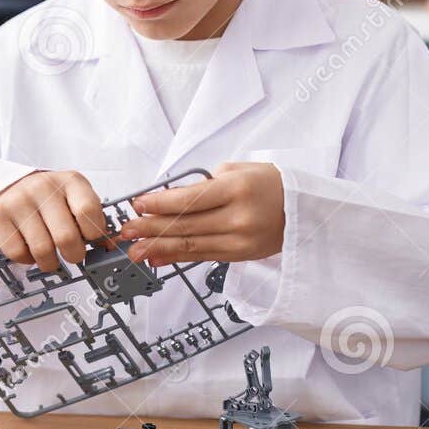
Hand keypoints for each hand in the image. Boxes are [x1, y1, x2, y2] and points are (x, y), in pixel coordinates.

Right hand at [0, 170, 108, 271]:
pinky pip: (19, 254)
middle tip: (71, 254)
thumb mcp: (75, 200)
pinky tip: (29, 247)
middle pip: (66, 237)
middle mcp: (42, 187)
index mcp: (70, 181)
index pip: (88, 211)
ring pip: (42, 251)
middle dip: (73, 254)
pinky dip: (27, 259)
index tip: (90, 239)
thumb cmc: (48, 200)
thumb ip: (93, 220)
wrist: (7, 189)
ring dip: (50, 262)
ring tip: (50, 255)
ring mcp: (17, 201)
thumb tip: (110, 247)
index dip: (93, 233)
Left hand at [119, 162, 284, 264]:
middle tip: (125, 231)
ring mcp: (239, 240)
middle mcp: (238, 217)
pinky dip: (176, 257)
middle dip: (150, 229)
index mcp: (237, 189)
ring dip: (157, 248)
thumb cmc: (269, 184)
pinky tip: (157, 257)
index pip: (189, 199)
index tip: (136, 204)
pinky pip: (201, 256)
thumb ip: (203, 184)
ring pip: (190, 245)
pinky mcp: (238, 255)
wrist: (303, 210)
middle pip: (185, 225)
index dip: (159, 204)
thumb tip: (168, 198)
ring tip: (133, 250)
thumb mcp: (238, 170)